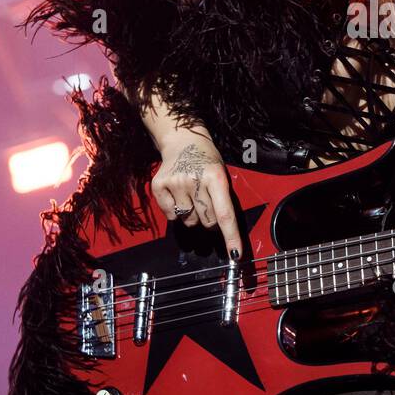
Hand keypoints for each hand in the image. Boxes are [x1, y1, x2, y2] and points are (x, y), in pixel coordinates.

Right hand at [151, 134, 242, 258]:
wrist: (182, 140)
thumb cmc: (206, 161)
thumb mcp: (220, 174)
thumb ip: (222, 200)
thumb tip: (222, 231)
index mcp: (215, 177)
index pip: (224, 214)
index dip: (231, 237)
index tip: (236, 255)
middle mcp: (195, 180)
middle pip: (207, 222)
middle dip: (210, 219)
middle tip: (206, 201)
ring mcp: (175, 183)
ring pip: (189, 221)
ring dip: (193, 215)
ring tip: (192, 194)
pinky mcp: (158, 186)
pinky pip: (171, 216)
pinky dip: (176, 212)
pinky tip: (178, 194)